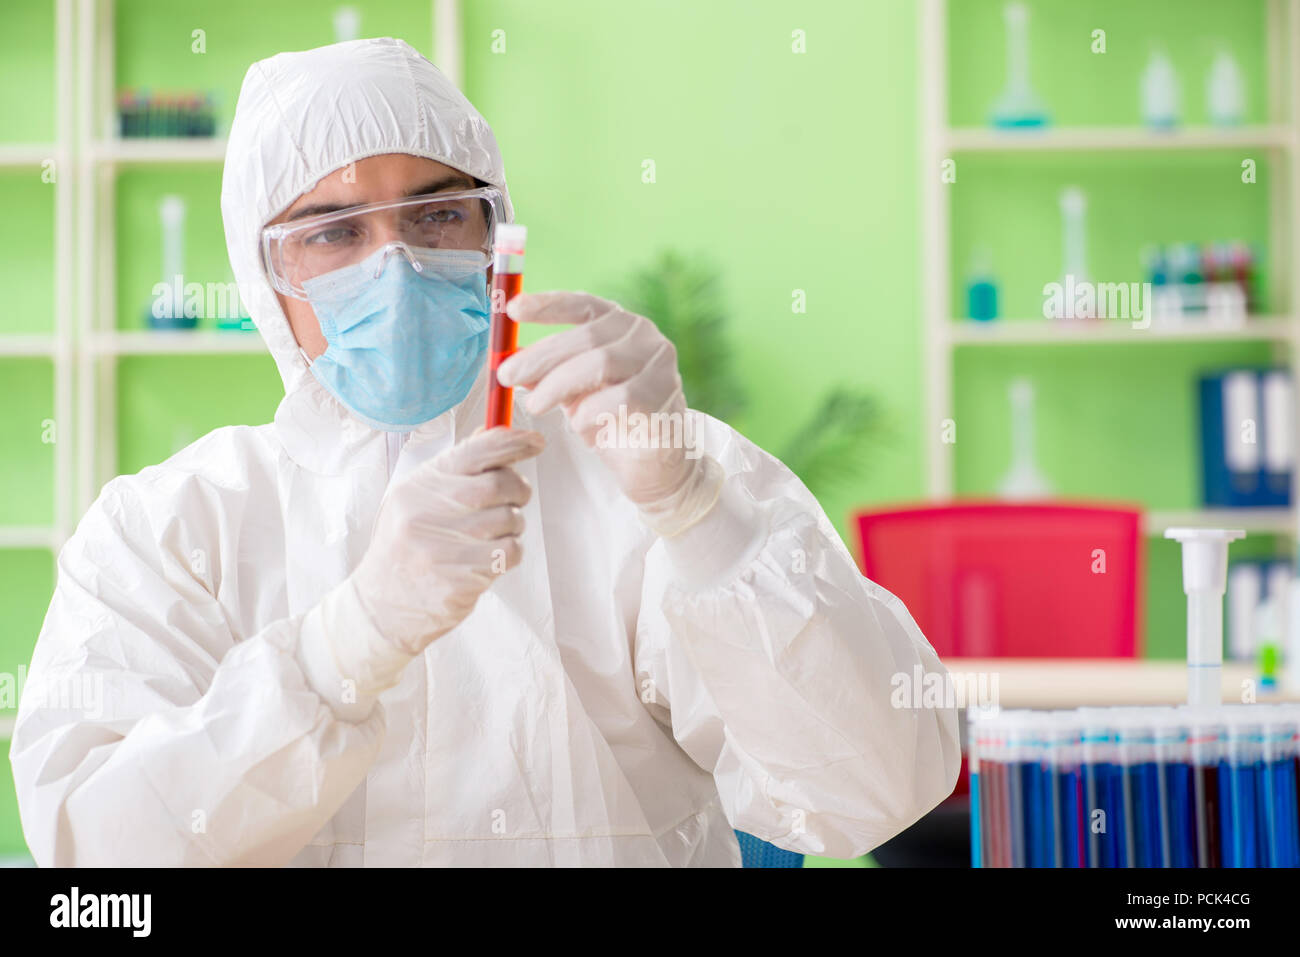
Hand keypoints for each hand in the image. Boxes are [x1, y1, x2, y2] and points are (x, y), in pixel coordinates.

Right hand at [351, 426, 543, 654]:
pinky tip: (489, 556)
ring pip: (510, 519)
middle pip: (498, 484)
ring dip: (514, 523)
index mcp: (422, 484)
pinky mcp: (460, 578)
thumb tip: (498, 434)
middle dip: (518, 488)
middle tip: (516, 497)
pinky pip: (510, 552)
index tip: (536, 440)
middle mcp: (429, 511)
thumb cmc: (408, 543)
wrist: (382, 604)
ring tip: (494, 533)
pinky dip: (510, 551)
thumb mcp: (420, 497)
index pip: (475, 451)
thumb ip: (458, 468)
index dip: (512, 442)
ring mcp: (443, 547)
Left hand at [496, 291, 721, 536]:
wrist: (652, 464)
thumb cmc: (610, 421)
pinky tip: (580, 427)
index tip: (513, 309)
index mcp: (620, 325)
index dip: (547, 304)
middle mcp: (644, 336)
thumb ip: (546, 373)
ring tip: (534, 407)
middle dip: (541, 356)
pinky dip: (590, 412)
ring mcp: (659, 363)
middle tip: (506, 376)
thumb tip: (507, 361)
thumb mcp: (571, 391)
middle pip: (586, 336)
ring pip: (600, 363)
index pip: (583, 305)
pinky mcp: (665, 394)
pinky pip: (619, 397)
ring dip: (558, 385)